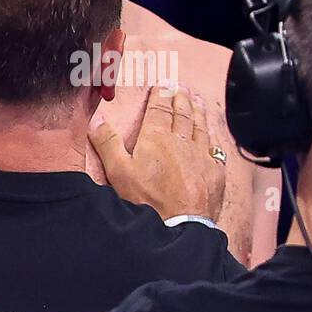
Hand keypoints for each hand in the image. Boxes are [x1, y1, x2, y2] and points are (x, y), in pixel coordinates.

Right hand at [89, 83, 225, 221]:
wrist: (180, 226)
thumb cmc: (147, 200)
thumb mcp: (118, 172)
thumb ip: (107, 143)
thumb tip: (97, 119)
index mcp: (156, 138)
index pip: (159, 109)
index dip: (161, 95)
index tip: (163, 85)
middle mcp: (181, 141)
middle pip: (182, 113)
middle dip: (181, 98)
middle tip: (181, 87)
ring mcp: (200, 156)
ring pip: (200, 126)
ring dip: (198, 110)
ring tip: (197, 100)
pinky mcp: (214, 172)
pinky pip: (214, 147)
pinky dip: (212, 135)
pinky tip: (211, 134)